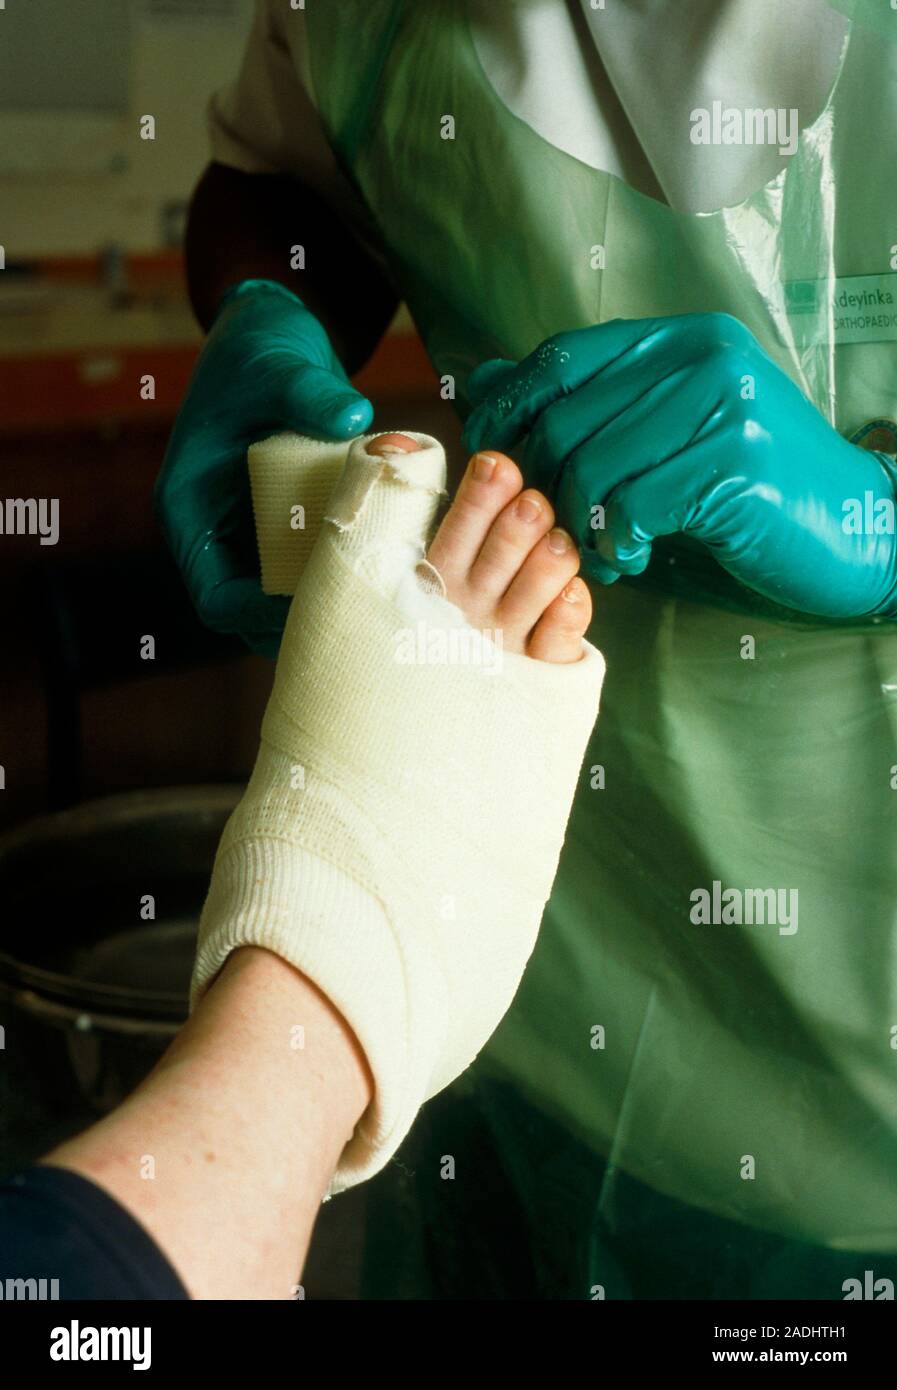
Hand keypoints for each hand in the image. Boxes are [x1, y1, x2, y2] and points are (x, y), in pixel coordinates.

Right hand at [156, 279, 372, 655]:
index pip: (215, 597)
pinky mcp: (283, 526)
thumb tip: (355, 416)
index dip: (262, 616)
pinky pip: (308, 571)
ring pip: (282, 601)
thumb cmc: (261, 346)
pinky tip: (387, 574)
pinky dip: (341, 576)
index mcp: (190, 509)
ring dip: (325, 607)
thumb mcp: (281, 363)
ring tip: (380, 608)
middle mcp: (215, 531)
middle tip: (362, 624)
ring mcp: (249, 532)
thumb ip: (310, 391)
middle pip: (250, 616)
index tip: (319, 608)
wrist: (274, 331)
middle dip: (302, 627)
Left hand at [463, 313, 896, 617]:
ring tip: (597, 551)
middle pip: (565, 420)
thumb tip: (482, 379)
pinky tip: (633, 556)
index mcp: (681, 339)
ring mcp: (724, 406)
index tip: (490, 454)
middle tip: (553, 527)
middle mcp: (702, 358)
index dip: (509, 408)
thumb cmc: (752, 485)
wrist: (857, 526)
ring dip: (578, 526)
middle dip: (543, 486)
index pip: (560, 358)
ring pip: (592, 468)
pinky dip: (617, 544)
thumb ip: (584, 404)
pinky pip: (632, 507)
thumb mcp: (664, 432)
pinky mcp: (735, 464)